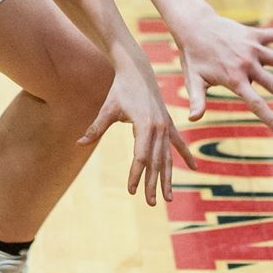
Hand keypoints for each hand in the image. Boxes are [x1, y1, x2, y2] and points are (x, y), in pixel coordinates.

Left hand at [77, 54, 196, 206]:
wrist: (137, 69)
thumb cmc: (119, 89)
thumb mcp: (107, 109)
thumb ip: (96, 128)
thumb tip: (78, 143)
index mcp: (144, 125)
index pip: (141, 157)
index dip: (136, 174)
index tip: (131, 190)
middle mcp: (159, 127)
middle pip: (156, 161)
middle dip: (153, 183)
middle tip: (151, 202)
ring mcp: (166, 125)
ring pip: (167, 156)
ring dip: (168, 177)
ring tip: (169, 197)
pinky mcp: (168, 122)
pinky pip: (178, 142)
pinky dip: (186, 155)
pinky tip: (194, 168)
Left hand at [173, 13, 272, 134]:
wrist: (193, 26)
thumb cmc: (193, 56)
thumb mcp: (193, 80)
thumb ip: (197, 100)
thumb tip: (193, 119)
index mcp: (234, 79)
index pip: (256, 103)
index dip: (270, 118)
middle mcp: (247, 64)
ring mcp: (252, 48)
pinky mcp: (253, 34)